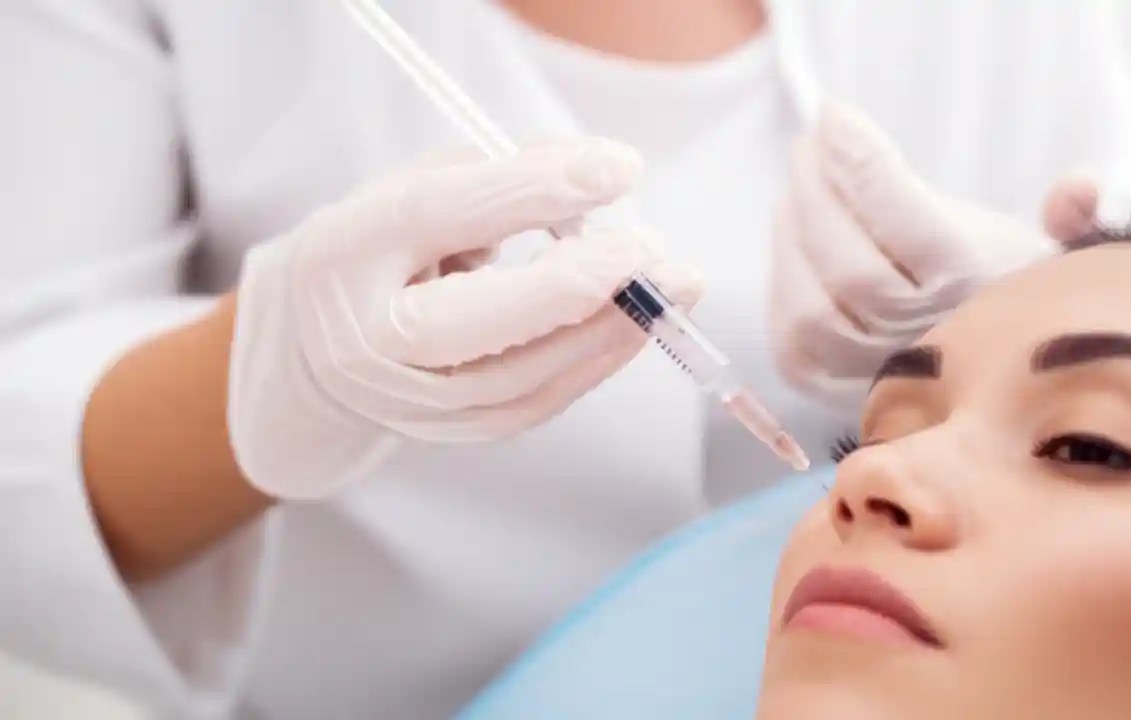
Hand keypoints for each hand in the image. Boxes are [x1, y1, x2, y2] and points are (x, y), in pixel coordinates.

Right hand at [228, 139, 701, 498]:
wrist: (318, 347)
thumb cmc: (383, 249)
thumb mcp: (416, 189)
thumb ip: (498, 172)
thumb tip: (598, 175)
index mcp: (343, 252)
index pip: (439, 214)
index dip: (533, 190)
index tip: (620, 168)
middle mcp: (367, 338)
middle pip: (476, 319)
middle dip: (576, 284)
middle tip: (650, 249)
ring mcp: (410, 398)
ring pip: (522, 374)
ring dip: (609, 328)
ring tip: (673, 284)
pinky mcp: (454, 431)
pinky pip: (537, 401)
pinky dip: (595, 360)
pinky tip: (640, 324)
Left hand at [770, 102, 1077, 406]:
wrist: (994, 375)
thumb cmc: (1004, 286)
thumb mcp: (1055, 248)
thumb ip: (1076, 218)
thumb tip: (1081, 187)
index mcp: (973, 284)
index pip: (905, 219)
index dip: (861, 161)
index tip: (833, 113)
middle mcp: (921, 333)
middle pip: (846, 262)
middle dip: (816, 192)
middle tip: (808, 147)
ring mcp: (871, 371)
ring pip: (809, 305)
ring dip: (792, 236)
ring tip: (799, 188)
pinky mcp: (830, 390)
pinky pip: (789, 336)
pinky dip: (783, 282)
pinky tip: (794, 241)